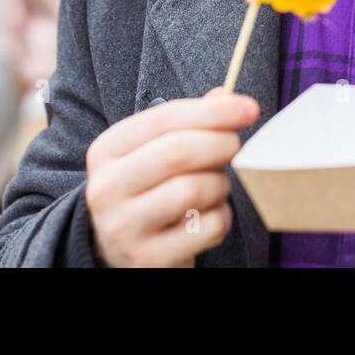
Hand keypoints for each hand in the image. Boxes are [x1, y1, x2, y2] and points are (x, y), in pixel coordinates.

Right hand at [85, 87, 258, 266]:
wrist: (122, 250)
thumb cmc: (149, 189)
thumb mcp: (155, 151)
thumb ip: (189, 122)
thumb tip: (227, 96)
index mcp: (106, 151)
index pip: (163, 119)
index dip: (211, 111)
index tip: (249, 108)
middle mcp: (106, 188)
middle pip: (178, 152)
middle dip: (220, 143)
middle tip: (236, 146)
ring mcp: (124, 227)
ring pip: (194, 190)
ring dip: (220, 184)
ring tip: (217, 185)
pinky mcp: (149, 258)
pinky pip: (207, 227)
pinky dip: (222, 217)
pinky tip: (211, 215)